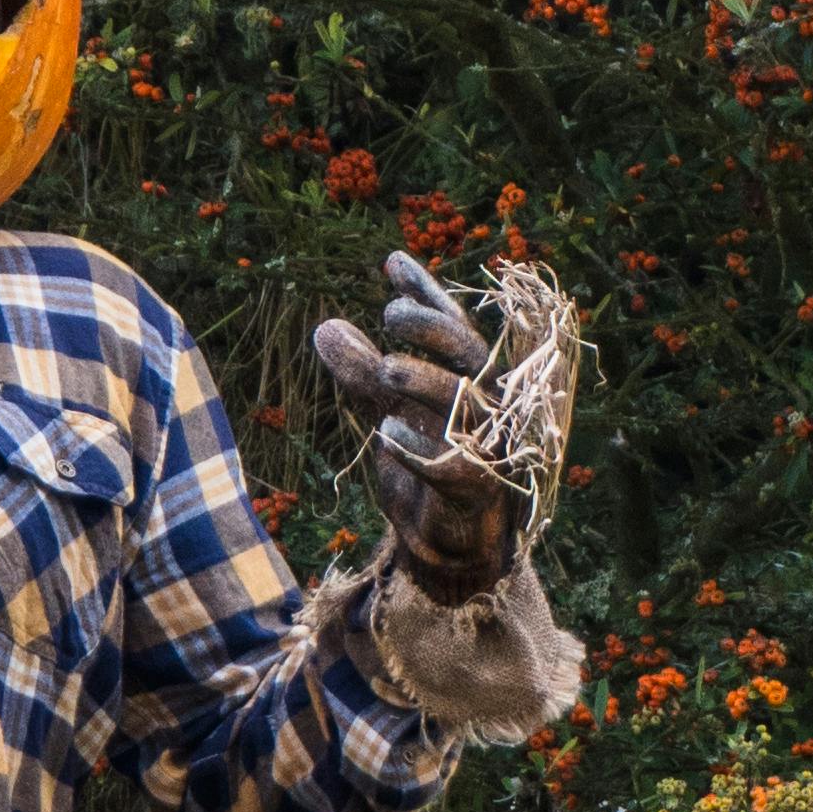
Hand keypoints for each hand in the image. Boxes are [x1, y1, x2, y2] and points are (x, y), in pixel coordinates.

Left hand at [309, 250, 517, 609]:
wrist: (446, 549)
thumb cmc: (426, 470)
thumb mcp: (389, 412)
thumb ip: (364, 373)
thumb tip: (326, 326)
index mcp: (469, 381)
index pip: (453, 326)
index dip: (427, 293)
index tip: (392, 262)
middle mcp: (486, 408)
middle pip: (470, 353)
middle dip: (431, 327)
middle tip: (388, 313)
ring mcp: (486, 449)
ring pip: (466, 403)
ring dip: (425, 380)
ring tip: (384, 367)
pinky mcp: (476, 493)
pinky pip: (456, 468)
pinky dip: (421, 450)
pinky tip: (386, 434)